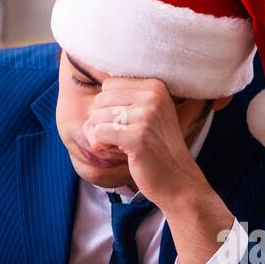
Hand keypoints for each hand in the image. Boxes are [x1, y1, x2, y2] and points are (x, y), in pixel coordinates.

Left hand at [80, 78, 204, 207]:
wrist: (177, 178)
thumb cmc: (156, 149)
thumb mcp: (146, 115)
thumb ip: (121, 102)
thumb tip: (86, 108)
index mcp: (155, 86)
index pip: (109, 85)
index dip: (110, 107)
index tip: (128, 124)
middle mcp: (152, 96)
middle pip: (101, 100)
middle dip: (104, 122)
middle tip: (125, 137)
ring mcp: (146, 116)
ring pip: (97, 117)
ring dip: (103, 136)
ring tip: (125, 146)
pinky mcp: (137, 136)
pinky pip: (99, 134)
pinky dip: (102, 146)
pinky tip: (120, 152)